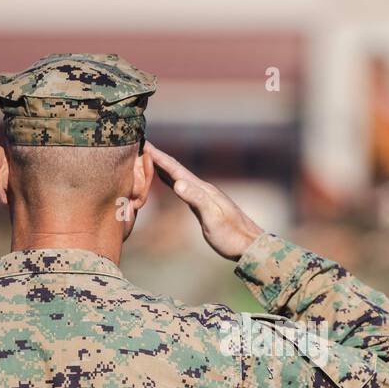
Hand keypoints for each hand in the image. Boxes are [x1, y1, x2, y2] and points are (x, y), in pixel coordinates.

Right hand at [146, 142, 263, 260]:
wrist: (248, 244)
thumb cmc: (231, 235)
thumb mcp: (212, 218)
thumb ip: (196, 199)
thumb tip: (177, 183)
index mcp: (202, 189)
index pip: (176, 169)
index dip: (158, 157)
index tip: (143, 142)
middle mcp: (202, 188)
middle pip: (176, 169)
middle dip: (158, 157)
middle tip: (140, 144)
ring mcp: (203, 196)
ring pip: (178, 176)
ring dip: (163, 166)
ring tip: (148, 157)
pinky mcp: (203, 204)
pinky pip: (182, 187)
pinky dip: (171, 180)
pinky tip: (168, 179)